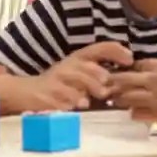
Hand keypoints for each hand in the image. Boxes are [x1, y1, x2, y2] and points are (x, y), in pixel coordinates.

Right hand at [0, 42, 131, 112]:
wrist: (26, 92)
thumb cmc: (59, 85)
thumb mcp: (79, 76)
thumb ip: (98, 76)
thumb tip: (123, 81)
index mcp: (78, 59)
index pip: (99, 48)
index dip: (116, 51)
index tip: (129, 59)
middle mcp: (68, 66)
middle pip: (88, 68)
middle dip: (98, 79)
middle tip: (105, 91)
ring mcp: (57, 80)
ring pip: (76, 83)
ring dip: (85, 91)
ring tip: (88, 101)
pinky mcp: (47, 95)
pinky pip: (62, 99)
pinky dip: (70, 104)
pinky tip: (74, 108)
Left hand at [108, 59, 156, 132]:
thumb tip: (149, 68)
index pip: (136, 64)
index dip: (127, 69)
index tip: (121, 72)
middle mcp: (154, 80)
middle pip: (125, 78)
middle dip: (114, 83)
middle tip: (107, 87)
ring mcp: (155, 97)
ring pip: (127, 96)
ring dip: (120, 99)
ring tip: (116, 101)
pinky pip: (137, 112)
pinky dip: (133, 112)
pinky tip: (133, 113)